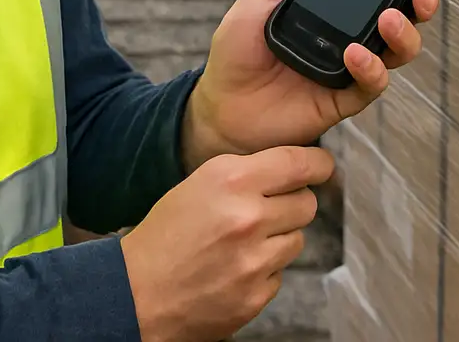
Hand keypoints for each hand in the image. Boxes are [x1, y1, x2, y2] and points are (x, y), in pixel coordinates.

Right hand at [121, 145, 334, 341]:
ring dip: (278, 240)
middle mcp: (248, 217)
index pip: (298, 163)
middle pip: (306, 203)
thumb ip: (245, 175)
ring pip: (297, 240)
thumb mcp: (198, 184)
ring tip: (242, 244)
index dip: (318, 164)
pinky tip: (234, 270)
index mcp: (231, 181)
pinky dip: (264, 271)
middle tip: (266, 211)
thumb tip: (293, 169)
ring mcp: (255, 260)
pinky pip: (280, 274)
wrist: (135, 294)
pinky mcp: (257, 295)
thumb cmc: (164, 235)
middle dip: (292, 205)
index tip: (322, 167)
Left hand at [182, 0, 439, 167]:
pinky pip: (371, 85)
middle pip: (402, 19)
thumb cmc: (240, 48)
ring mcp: (351, 69)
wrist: (220, 103)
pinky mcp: (343, 98)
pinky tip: (355, 54)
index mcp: (337, 10)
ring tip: (388, 20)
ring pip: (397, 53)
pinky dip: (370, 69)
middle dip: (419, 4)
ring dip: (402, 35)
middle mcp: (353, 37)